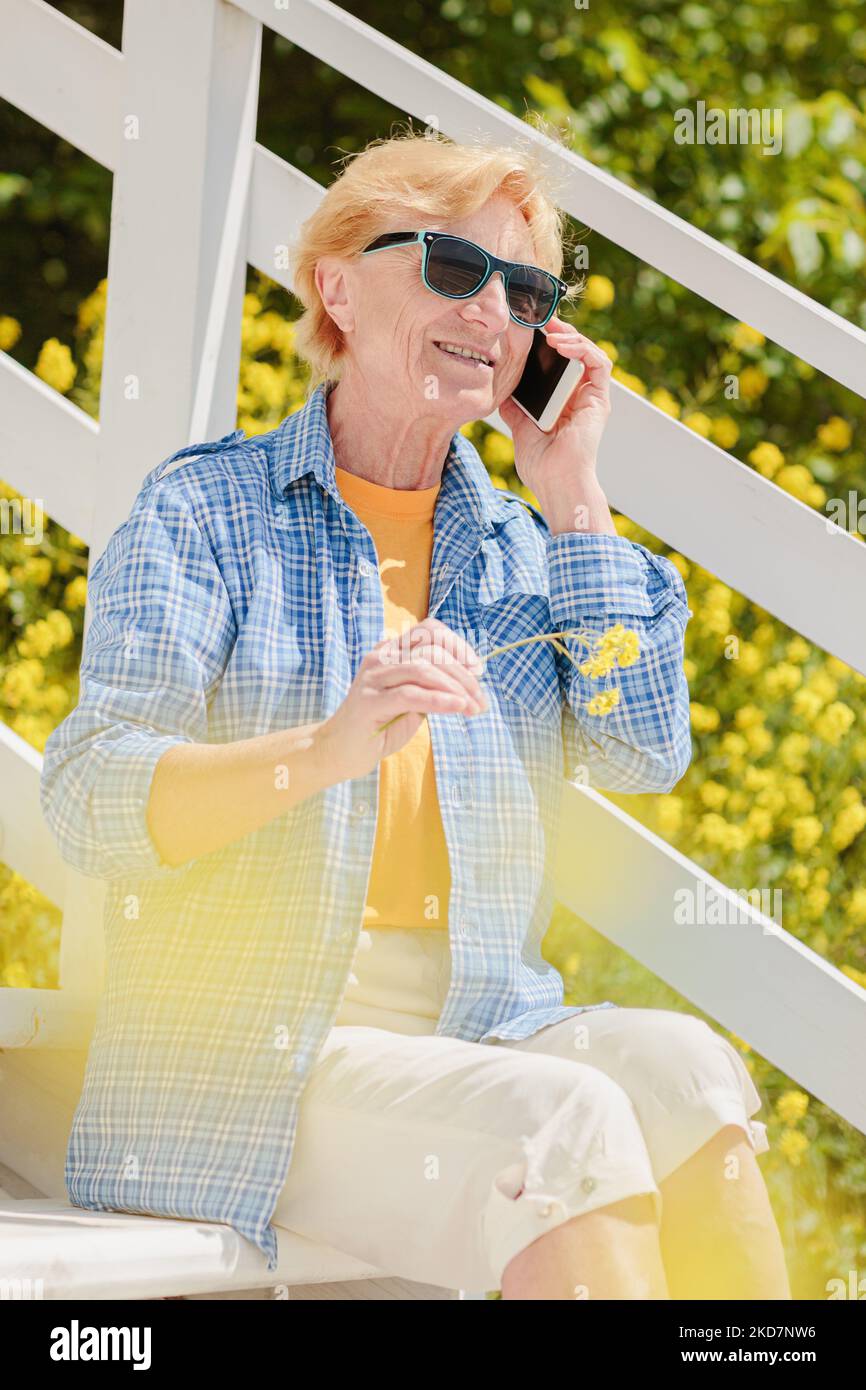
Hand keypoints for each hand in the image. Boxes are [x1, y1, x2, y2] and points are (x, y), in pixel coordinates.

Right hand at [317, 617, 487, 780]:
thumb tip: (467, 680)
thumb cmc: (378, 728)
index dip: (458, 645)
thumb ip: (430, 685)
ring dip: (456, 688)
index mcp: (389, 651)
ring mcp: (372, 678)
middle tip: (480, 701)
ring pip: (423, 668)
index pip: (429, 631)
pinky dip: (439, 699)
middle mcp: (380, 657)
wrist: (338, 753)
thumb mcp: (411, 701)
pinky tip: (457, 708)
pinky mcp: (369, 702)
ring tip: (472, 708)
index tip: (477, 670)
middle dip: (464, 674)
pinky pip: (410, 694)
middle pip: (431, 649)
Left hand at [497, 319, 613, 523]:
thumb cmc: (540, 464)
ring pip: (588, 352)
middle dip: (558, 332)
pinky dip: (582, 349)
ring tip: (550, 329)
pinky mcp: (599, 399)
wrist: (555, 483)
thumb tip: (500, 388)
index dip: (547, 343)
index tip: (528, 329)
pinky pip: (599, 363)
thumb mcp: (519, 427)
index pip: (559, 362)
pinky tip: (561, 345)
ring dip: (570, 336)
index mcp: (562, 400)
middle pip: (574, 353)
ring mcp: (590, 396)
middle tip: (539, 319)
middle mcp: (579, 395)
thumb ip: (515, 406)